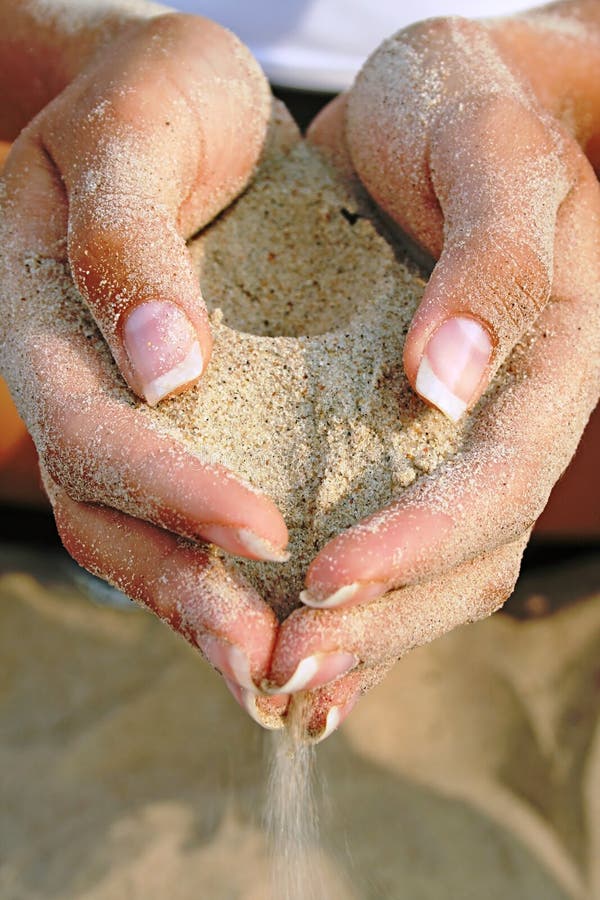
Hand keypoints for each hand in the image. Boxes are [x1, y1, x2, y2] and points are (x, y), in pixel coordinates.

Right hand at [0, 12, 287, 709]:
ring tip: (284, 673)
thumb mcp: (134, 137)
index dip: (169, 492)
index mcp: (49, 329)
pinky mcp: (184, 420)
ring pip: (146, 538)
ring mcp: (127, 413)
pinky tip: (294, 616)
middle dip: (187, 596)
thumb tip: (161, 367)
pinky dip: (237, 577)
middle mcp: (82, 389)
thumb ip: (126, 242)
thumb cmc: (152, 100)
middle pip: (110, 521)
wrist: (168, 97)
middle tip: (268, 662)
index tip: (258, 534)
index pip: (95, 437)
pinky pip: (193, 514)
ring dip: (211, 613)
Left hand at [259, 11, 599, 736]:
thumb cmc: (469, 110)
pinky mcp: (407, 436)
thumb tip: (450, 385)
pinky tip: (297, 638)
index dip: (417, 544)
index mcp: (548, 368)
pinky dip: (351, 603)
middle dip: (379, 620)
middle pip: (466, 557)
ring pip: (431, 570)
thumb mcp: (491, 155)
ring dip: (359, 633)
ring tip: (278, 673)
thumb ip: (494, 264)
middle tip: (283, 661)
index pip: (495, 485)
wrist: (443, 101)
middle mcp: (507, 421)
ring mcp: (462, 438)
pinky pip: (391, 537)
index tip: (326, 578)